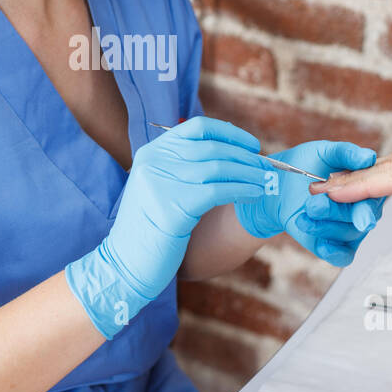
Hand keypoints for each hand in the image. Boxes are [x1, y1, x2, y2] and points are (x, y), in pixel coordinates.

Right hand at [66, 115, 269, 338]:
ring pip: (219, 167)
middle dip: (246, 157)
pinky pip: (218, 190)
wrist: (124, 264)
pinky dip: (242, 190)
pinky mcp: (173, 207)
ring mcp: (162, 182)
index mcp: (151, 152)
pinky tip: (254, 194)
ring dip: (249, 173)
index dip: (230, 133)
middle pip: (212, 147)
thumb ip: (182, 169)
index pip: (197, 127)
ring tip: (265, 181)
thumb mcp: (158, 189)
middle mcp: (155, 161)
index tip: (251, 145)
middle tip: (266, 168)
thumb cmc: (148, 231)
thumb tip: (232, 158)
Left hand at [234, 139, 384, 265]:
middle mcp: (361, 208)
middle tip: (313, 205)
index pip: (374, 194)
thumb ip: (346, 153)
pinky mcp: (333, 245)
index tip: (341, 195)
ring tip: (304, 214)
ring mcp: (349, 228)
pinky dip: (335, 252)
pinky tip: (322, 243)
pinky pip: (343, 256)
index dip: (361, 196)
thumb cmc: (304, 165)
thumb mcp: (323, 152)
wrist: (277, 185)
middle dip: (336, 211)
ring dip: (326, 225)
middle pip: (362, 216)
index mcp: (366, 186)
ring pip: (349, 234)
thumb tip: (368, 157)